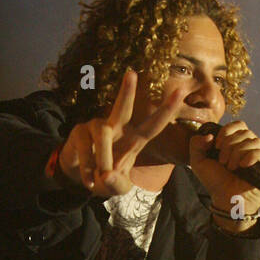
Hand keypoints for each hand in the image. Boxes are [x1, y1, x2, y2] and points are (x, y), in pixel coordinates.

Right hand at [57, 69, 179, 195]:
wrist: (78, 177)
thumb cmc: (104, 177)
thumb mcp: (117, 187)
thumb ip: (117, 184)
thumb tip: (107, 175)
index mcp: (134, 139)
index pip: (153, 124)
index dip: (167, 110)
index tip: (180, 92)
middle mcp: (117, 128)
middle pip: (122, 108)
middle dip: (127, 91)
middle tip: (131, 73)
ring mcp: (96, 127)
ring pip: (103, 135)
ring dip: (103, 159)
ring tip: (101, 178)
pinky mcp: (79, 133)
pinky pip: (86, 148)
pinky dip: (87, 168)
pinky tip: (89, 181)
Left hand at [188, 119, 259, 220]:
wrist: (225, 200)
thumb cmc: (215, 182)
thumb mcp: (198, 162)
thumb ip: (196, 144)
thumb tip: (209, 135)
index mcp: (238, 142)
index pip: (238, 125)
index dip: (226, 132)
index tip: (216, 146)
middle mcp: (252, 146)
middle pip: (245, 133)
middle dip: (230, 146)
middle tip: (223, 162)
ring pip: (254, 141)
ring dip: (238, 153)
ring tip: (232, 167)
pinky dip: (253, 155)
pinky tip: (244, 165)